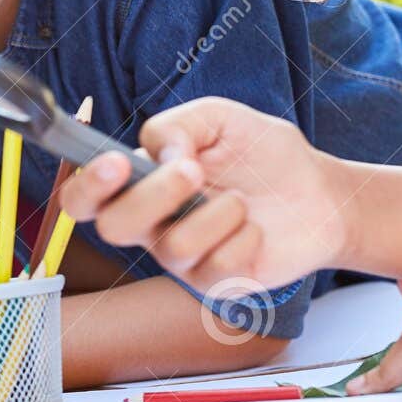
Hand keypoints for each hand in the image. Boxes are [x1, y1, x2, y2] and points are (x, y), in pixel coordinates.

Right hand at [58, 98, 350, 295]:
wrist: (319, 193)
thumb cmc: (262, 154)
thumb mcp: (221, 119)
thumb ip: (178, 126)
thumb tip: (162, 157)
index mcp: (138, 184)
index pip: (82, 198)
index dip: (86, 185)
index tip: (117, 163)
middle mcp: (150, 225)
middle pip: (114, 226)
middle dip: (154, 195)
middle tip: (195, 171)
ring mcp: (180, 258)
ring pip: (173, 247)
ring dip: (218, 213)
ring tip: (243, 202)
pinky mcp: (214, 283)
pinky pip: (217, 266)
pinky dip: (246, 238)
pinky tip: (256, 230)